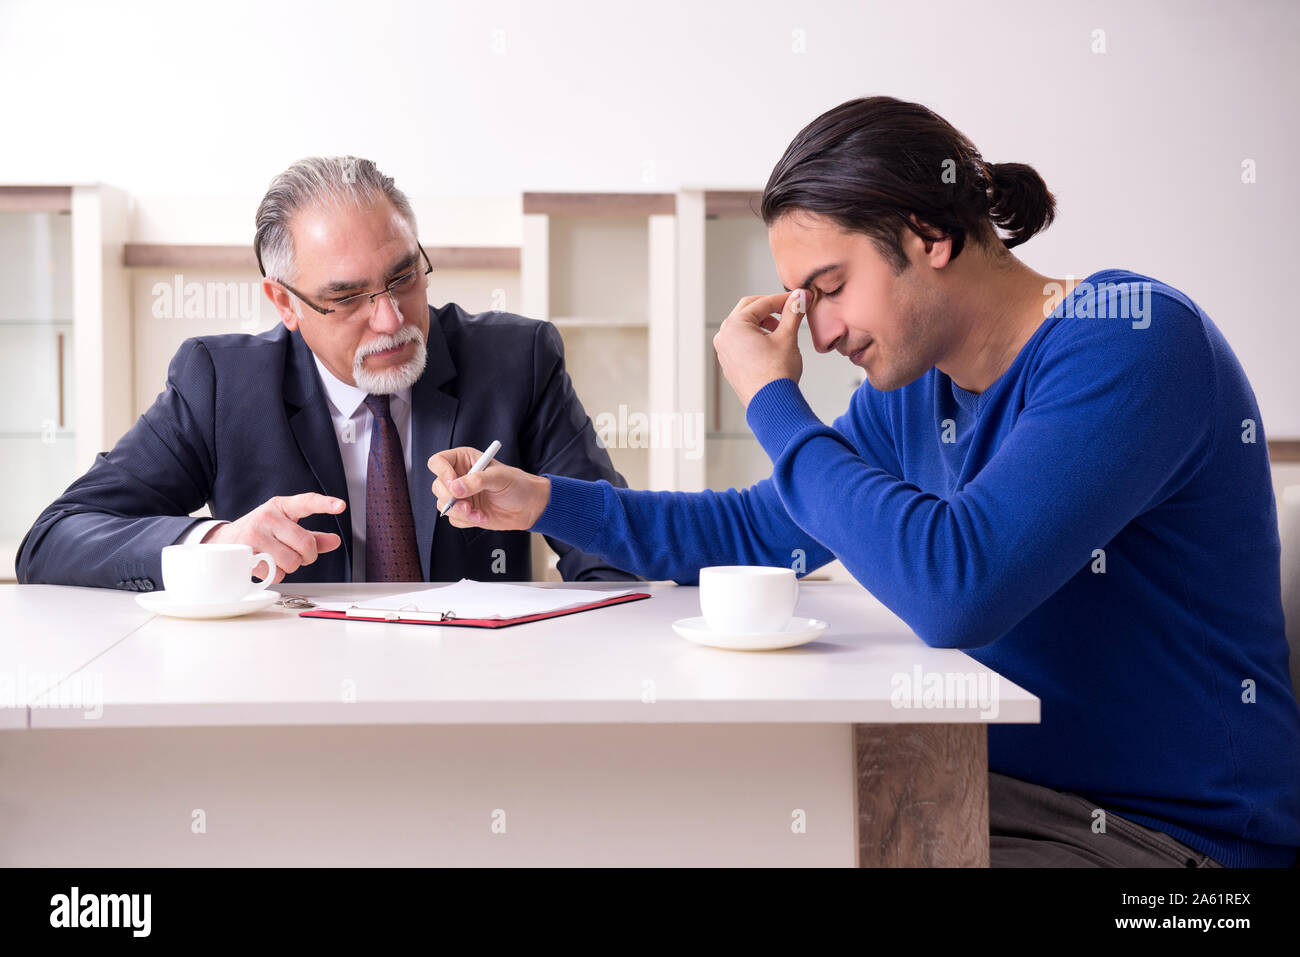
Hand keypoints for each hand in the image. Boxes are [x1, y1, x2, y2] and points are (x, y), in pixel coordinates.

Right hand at [202, 492, 344, 582]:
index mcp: (281, 506)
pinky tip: (265, 564)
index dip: (325, 504)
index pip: (306, 502)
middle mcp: (267, 516)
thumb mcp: (285, 527)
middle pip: (306, 544)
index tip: (341, 505)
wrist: (222, 540)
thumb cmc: (260, 533)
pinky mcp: (246, 554)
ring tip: (277, 558)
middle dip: (307, 556)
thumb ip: (312, 535)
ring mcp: (255, 534)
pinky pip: (276, 573)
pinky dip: (275, 574)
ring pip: (292, 562)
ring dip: (289, 567)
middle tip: (297, 555)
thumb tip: (335, 541)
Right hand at [427, 447, 550, 529]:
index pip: (438, 462)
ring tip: (478, 513)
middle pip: (437, 486)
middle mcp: (459, 477)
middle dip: (450, 498)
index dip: (442, 472)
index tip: (453, 483)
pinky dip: (467, 520)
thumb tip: (455, 488)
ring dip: (460, 512)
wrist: (528, 506)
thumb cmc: (517, 485)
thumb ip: (477, 481)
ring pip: (443, 505)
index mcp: (464, 460)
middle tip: (466, 505)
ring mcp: (460, 495)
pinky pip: (454, 518)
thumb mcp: (499, 478)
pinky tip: (483, 516)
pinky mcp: (464, 512)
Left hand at [712, 288, 805, 407]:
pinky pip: (741, 343)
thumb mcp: (787, 337)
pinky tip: (771, 346)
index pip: (762, 303)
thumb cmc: (776, 374)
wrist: (771, 405)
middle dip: (770, 309)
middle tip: (789, 311)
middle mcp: (724, 336)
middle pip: (748, 310)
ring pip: (744, 327)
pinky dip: (755, 338)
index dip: (783, 299)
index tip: (798, 299)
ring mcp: (724, 352)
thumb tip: (801, 296)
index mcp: (735, 325)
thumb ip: (793, 312)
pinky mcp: (729, 364)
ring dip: (762, 323)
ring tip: (781, 331)